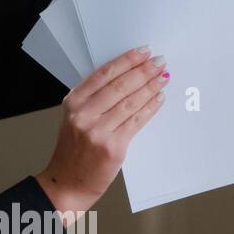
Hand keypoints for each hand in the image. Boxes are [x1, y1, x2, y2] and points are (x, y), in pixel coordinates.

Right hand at [36, 47, 170, 214]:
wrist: (68, 182)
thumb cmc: (75, 148)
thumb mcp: (75, 118)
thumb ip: (95, 98)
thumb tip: (129, 75)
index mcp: (72, 102)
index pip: (104, 74)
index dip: (127, 60)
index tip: (144, 51)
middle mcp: (82, 114)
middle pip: (120, 85)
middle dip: (144, 71)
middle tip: (160, 62)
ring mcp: (97, 131)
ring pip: (131, 102)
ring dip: (152, 86)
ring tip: (164, 77)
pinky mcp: (113, 146)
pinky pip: (137, 121)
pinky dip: (151, 107)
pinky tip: (160, 98)